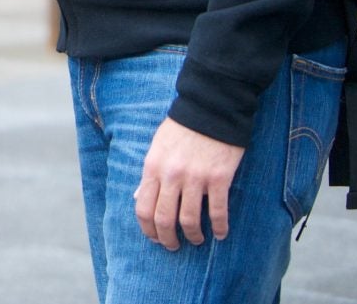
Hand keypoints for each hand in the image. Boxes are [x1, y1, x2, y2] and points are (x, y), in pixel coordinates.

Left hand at [135, 118, 244, 248]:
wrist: (210, 110)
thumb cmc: (182, 129)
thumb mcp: (156, 148)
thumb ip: (149, 174)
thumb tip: (136, 197)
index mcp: (152, 168)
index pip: (142, 207)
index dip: (148, 228)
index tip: (154, 238)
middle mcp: (170, 175)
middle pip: (163, 218)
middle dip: (168, 239)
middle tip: (173, 246)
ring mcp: (195, 178)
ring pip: (189, 219)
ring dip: (193, 236)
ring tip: (196, 240)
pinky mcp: (218, 179)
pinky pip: (217, 211)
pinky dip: (218, 227)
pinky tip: (220, 233)